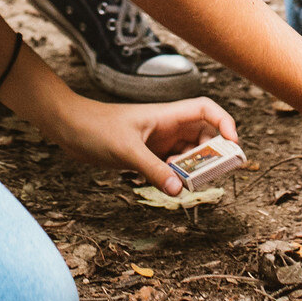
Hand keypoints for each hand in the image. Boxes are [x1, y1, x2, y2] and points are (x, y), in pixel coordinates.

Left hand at [39, 93, 237, 194]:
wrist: (70, 129)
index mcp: (167, 114)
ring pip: (189, 153)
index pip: (206, 109)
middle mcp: (167, 126)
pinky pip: (173, 166)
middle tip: (213, 174)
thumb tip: (179, 190)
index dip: (224, 123)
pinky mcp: (148, 155)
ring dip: (194, 168)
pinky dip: (177, 176)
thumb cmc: (96, 128)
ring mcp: (158, 141)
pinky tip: (170, 185)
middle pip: (204, 135)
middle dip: (213, 154)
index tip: (232, 144)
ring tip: (189, 182)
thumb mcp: (126, 151)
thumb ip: (153, 170)